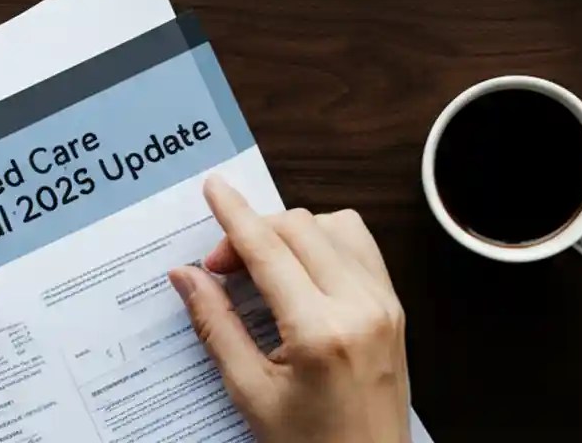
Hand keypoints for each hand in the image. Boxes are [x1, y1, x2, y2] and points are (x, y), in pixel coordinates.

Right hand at [169, 177, 410, 442]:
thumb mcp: (249, 392)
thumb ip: (215, 326)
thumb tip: (185, 275)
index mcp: (320, 331)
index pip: (269, 250)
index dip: (235, 215)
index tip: (214, 189)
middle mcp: (360, 307)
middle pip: (299, 227)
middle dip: (253, 232)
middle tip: (220, 268)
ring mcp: (385, 304)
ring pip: (334, 226)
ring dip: (292, 232)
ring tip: (262, 266)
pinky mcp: (395, 308)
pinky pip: (360, 247)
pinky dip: (325, 242)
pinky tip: (300, 270)